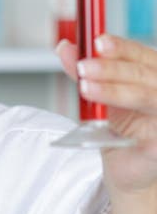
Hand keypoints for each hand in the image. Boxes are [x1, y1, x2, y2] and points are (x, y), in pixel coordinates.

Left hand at [57, 34, 156, 193]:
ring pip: (144, 94)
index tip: (96, 41)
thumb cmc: (120, 135)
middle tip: (83, 66)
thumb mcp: (100, 98)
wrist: (126, 171)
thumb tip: (65, 47)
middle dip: (109, 68)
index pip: (139, 55)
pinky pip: (148, 125)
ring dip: (112, 89)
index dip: (119, 47)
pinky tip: (104, 115)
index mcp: (152, 77)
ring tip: (85, 87)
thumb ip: (86, 73)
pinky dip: (125, 115)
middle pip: (141, 72)